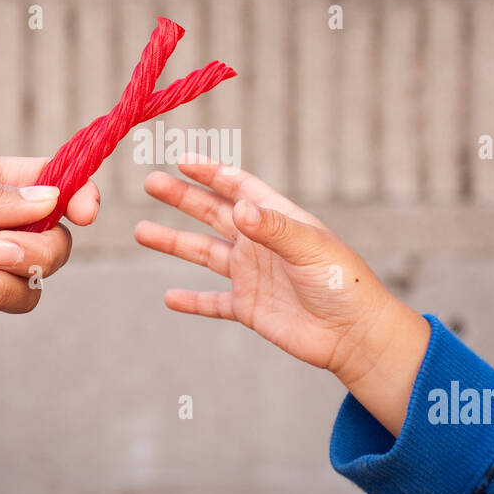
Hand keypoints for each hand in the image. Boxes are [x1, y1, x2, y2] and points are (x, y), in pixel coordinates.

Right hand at [135, 158, 429, 433]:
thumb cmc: (342, 282)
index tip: (183, 159)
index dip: (212, 173)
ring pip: (204, 253)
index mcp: (277, 219)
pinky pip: (212, 301)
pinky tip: (168, 296)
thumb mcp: (310, 248)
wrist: (353, 334)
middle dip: (182, 197)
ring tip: (141, 231)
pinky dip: (191, 300)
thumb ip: (273, 228)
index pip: (239, 187)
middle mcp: (260, 243)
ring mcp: (252, 275)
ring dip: (173, 242)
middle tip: (150, 183)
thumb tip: (237, 207)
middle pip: (212, 213)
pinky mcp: (249, 308)